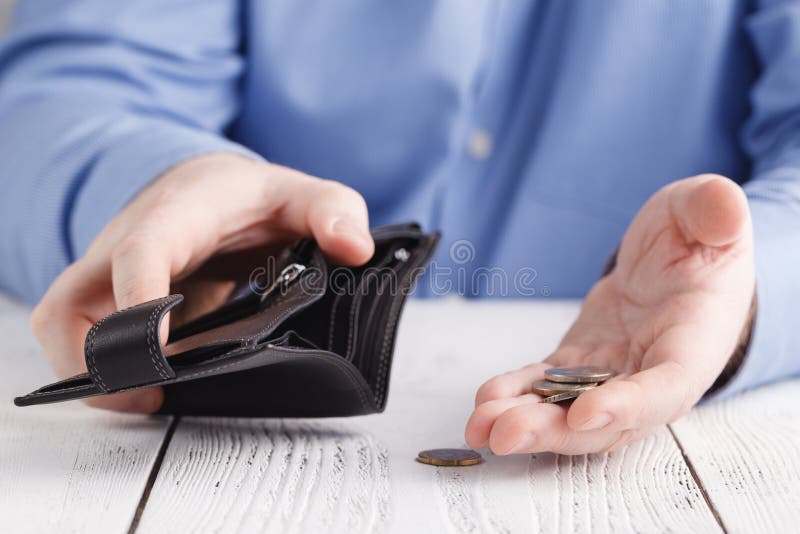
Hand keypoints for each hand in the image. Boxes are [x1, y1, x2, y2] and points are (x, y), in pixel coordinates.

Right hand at [30, 153, 373, 411]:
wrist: (207, 188)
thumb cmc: (250, 196)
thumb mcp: (301, 194)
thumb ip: (332, 211)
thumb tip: (354, 249)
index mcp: (177, 216)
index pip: (142, 253)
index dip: (140, 304)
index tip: (160, 353)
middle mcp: (126, 245)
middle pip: (71, 302)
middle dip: (96, 358)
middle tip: (149, 394)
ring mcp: (109, 276)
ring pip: (61, 325)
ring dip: (91, 371)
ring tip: (147, 400)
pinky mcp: (109, 303)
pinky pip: (81, 339)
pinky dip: (101, 370)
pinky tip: (148, 387)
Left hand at [465, 174, 754, 454]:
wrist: (678, 262)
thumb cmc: (698, 240)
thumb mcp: (708, 215)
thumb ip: (714, 212)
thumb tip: (724, 208)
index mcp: (694, 342)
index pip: (665, 388)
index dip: (626, 406)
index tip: (584, 413)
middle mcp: (653, 374)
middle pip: (608, 421)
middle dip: (556, 431)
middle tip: (507, 434)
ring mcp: (613, 375)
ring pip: (571, 413)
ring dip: (527, 424)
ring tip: (481, 427)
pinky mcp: (580, 365)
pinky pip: (547, 387)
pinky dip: (517, 394)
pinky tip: (485, 403)